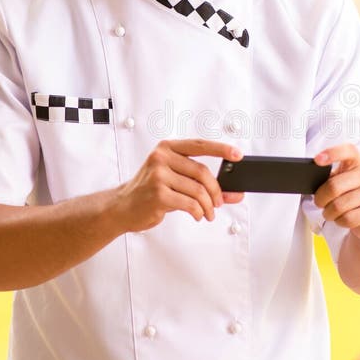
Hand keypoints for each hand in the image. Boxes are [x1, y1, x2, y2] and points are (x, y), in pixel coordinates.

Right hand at [117, 139, 243, 229]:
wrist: (122, 207)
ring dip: (208, 205)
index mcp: (167, 148)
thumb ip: (204, 184)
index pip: (200, 145)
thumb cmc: (151, 191)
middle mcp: (161, 158)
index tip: (237, 155)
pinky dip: (198, 212)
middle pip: (202, 172)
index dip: (221, 149)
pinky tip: (197, 215)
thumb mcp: (176, 181)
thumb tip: (235, 193)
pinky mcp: (158, 194)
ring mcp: (158, 175)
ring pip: (197, 190)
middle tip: (218, 202)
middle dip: (216, 190)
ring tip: (208, 213)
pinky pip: (189, 204)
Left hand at [313, 143, 359, 239]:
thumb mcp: (340, 182)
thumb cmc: (351, 196)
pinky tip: (343, 219)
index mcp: (357, 162)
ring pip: (339, 206)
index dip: (332, 153)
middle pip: (334, 186)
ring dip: (329, 213)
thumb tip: (310, 179)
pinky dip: (340, 222)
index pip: (348, 151)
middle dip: (320, 199)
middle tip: (319, 202)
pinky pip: (348, 218)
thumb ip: (328, 177)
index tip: (317, 161)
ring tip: (331, 212)